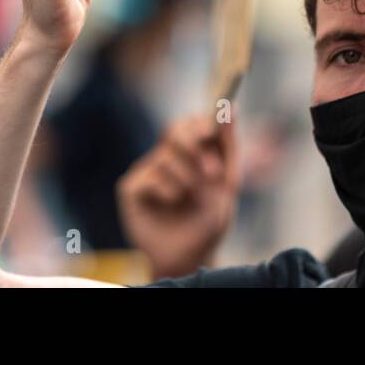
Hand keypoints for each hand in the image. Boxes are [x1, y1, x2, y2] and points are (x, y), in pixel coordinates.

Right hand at [117, 115, 240, 280]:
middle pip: (174, 129)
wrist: (191, 257)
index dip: (201, 122)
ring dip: (188, 178)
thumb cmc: (208, 220)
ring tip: (193, 198)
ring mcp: (147, 171)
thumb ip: (229, 146)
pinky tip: (171, 206)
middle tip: (211, 171)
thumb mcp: (228, 183)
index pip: (192, 122)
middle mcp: (167, 157)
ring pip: (165, 156)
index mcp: (190, 152)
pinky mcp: (131, 188)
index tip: (212, 131)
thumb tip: (233, 107)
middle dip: (194, 146)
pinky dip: (169, 192)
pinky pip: (151, 178)